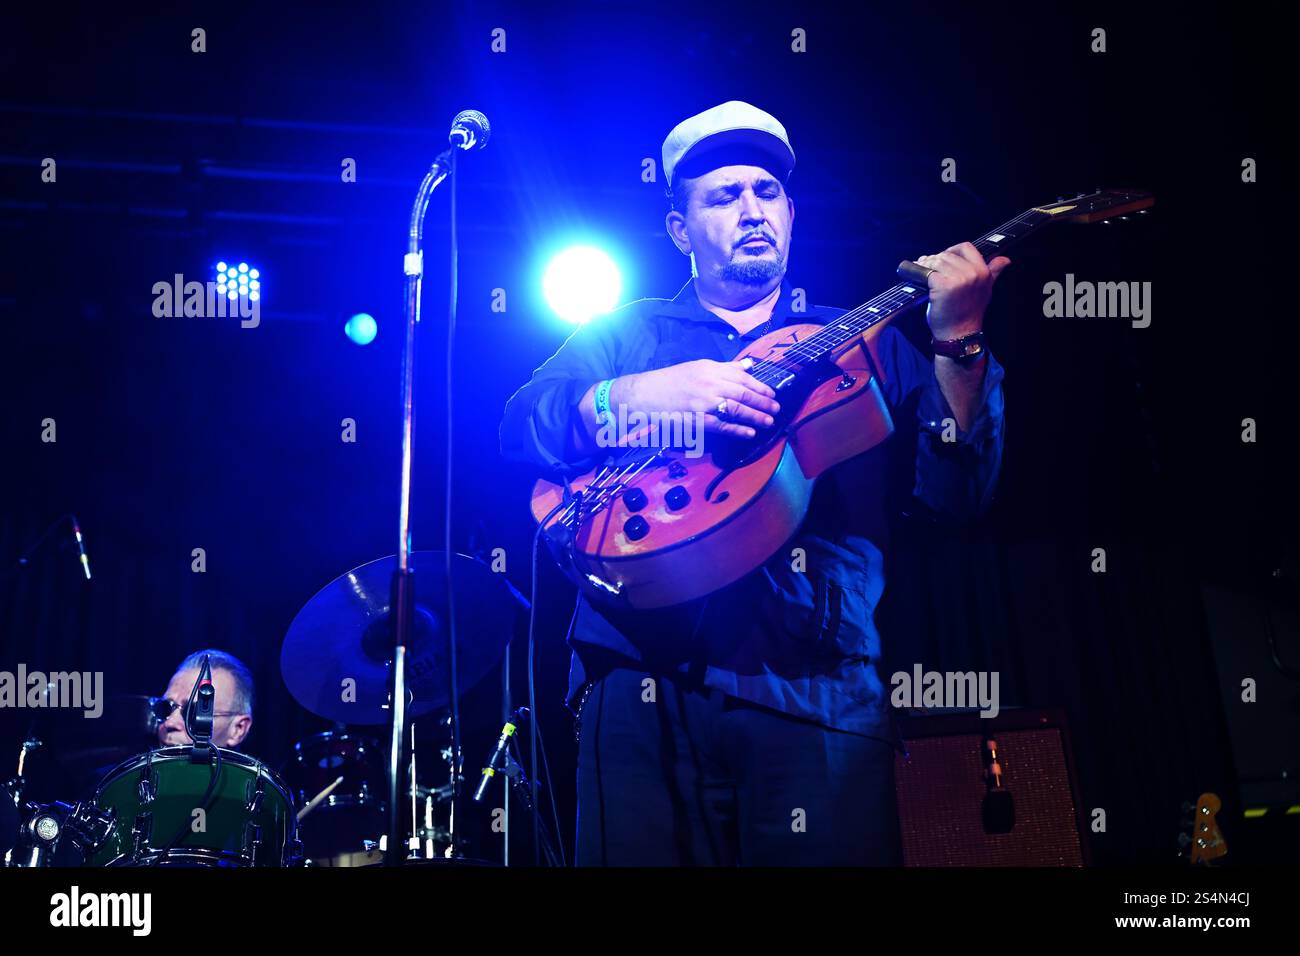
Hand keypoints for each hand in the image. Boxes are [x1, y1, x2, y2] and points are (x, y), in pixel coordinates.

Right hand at [617, 357, 780, 437]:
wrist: (643, 394)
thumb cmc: (669, 381)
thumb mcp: (697, 368)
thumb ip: (724, 368)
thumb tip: (749, 366)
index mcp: (709, 368)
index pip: (741, 375)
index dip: (760, 385)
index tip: (773, 393)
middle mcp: (708, 382)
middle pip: (743, 391)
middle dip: (763, 401)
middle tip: (776, 409)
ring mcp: (702, 402)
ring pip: (736, 408)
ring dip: (756, 416)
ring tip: (769, 421)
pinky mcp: (696, 419)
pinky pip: (722, 425)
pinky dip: (737, 429)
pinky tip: (749, 432)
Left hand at [915, 242, 1010, 339]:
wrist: (959, 334)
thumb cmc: (968, 313)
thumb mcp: (986, 290)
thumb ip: (994, 272)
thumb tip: (1005, 260)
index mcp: (983, 272)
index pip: (966, 247)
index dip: (952, 250)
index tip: (943, 257)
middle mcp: (973, 273)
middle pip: (948, 254)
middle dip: (935, 259)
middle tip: (926, 264)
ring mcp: (958, 279)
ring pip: (936, 262)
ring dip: (926, 264)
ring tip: (920, 268)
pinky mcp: (943, 285)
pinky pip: (927, 272)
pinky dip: (919, 273)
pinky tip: (916, 276)